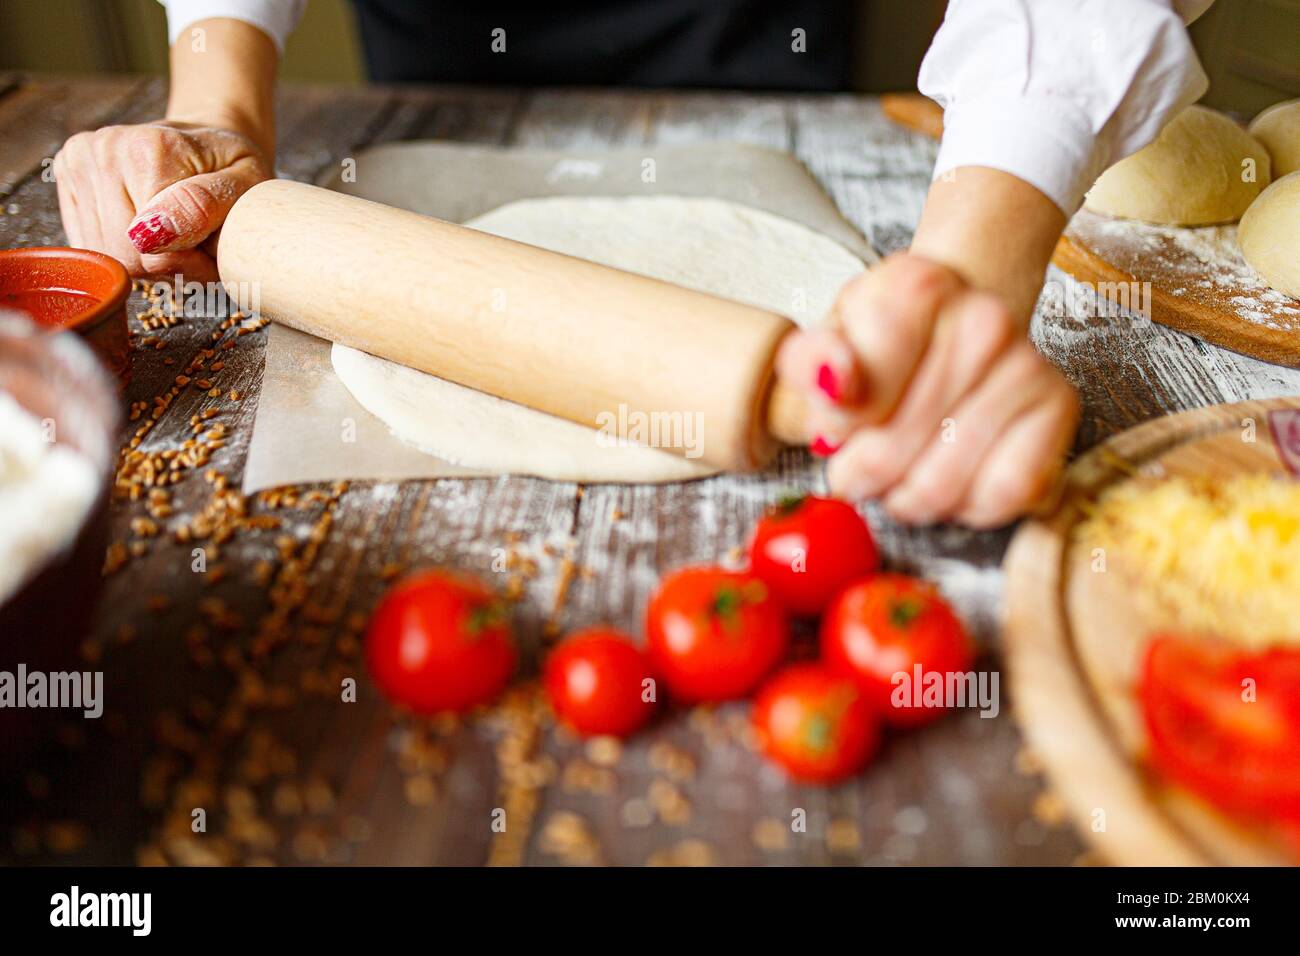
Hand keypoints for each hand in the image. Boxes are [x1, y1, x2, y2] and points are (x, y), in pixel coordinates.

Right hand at [53, 121, 269, 280]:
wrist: (205, 141)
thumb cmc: (232, 166)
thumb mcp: (246, 184)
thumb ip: (205, 207)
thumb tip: (151, 235)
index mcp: (150, 149)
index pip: (156, 250)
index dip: (190, 263)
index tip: (212, 246)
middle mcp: (105, 150)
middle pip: (125, 254)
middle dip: (166, 263)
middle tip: (195, 242)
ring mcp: (79, 161)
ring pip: (104, 253)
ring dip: (143, 258)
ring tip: (172, 232)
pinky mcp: (66, 174)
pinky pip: (89, 242)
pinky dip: (119, 248)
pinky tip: (144, 228)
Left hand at [778, 253, 1078, 527]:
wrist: (952, 327)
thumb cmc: (885, 342)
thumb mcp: (830, 341)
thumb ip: (811, 362)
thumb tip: (833, 383)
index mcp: (917, 287)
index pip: (860, 391)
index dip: (838, 428)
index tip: (839, 426)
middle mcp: (983, 317)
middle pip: (896, 447)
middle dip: (866, 476)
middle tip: (861, 467)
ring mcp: (1027, 362)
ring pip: (945, 483)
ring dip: (909, 498)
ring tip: (901, 476)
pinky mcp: (1059, 407)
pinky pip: (1002, 494)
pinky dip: (967, 506)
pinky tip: (951, 480)